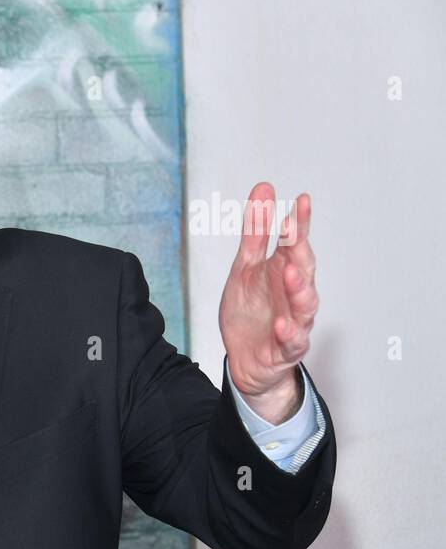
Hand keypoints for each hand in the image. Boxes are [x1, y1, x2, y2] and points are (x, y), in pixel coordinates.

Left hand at [218, 182, 316, 423]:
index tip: (300, 200)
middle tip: (291, 229)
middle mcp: (294, 294)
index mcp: (283, 272)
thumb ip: (255, 232)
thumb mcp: (244, 268)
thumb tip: (264, 189)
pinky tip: (282, 325)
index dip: (299, 223)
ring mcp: (294, 321)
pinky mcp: (286, 348)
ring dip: (299, 288)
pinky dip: (289, 333)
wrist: (245, 359)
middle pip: (303, 269)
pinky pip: (292, 341)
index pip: (295, 243)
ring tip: (290, 272)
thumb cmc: (251, 311)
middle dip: (299, 250)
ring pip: (304, 304)